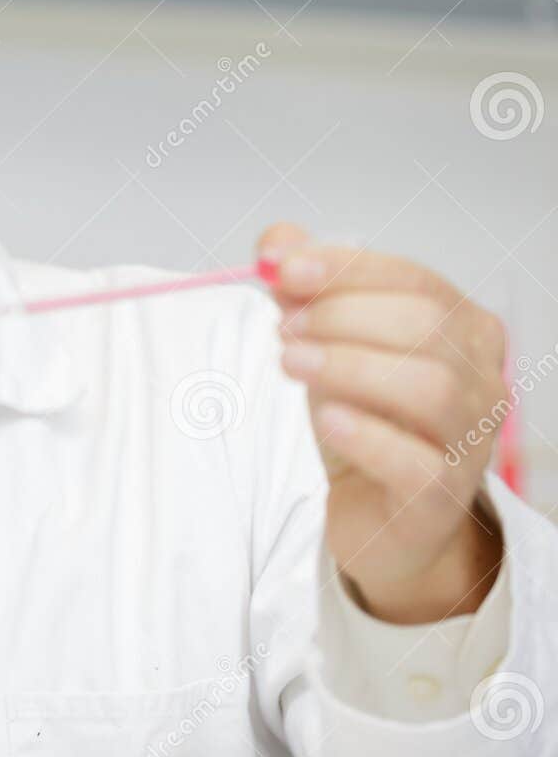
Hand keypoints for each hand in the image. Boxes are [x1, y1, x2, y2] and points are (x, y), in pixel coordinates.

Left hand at [259, 224, 505, 623]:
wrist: (380, 514)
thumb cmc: (365, 420)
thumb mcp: (330, 347)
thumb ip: (306, 291)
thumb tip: (276, 242)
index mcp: (462, 331)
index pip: (415, 281)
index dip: (346, 269)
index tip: (282, 269)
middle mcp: (480, 380)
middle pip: (426, 326)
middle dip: (344, 316)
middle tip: (284, 328)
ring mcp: (469, 441)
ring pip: (430, 388)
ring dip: (351, 366)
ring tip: (291, 364)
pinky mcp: (441, 497)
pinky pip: (418, 462)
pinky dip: (368, 434)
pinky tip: (326, 421)